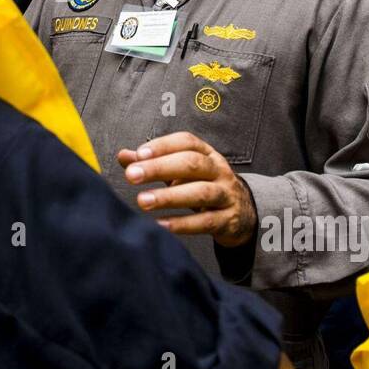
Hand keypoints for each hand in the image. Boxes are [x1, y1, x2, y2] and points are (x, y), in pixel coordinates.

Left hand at [117, 131, 256, 247]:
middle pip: (192, 164)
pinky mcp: (228, 220)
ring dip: (169, 197)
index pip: (186, 142)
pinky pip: (205, 222)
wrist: (243, 212)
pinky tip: (161, 225)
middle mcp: (218, 171)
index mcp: (207, 154)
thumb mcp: (182, 171)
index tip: (138, 154)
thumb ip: (153, 163)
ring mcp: (226, 195)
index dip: (162, 146)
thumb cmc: (204, 185)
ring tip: (142, 201)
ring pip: (201, 193)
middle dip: (159, 168)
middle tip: (132, 176)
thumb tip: (124, 156)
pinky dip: (182, 224)